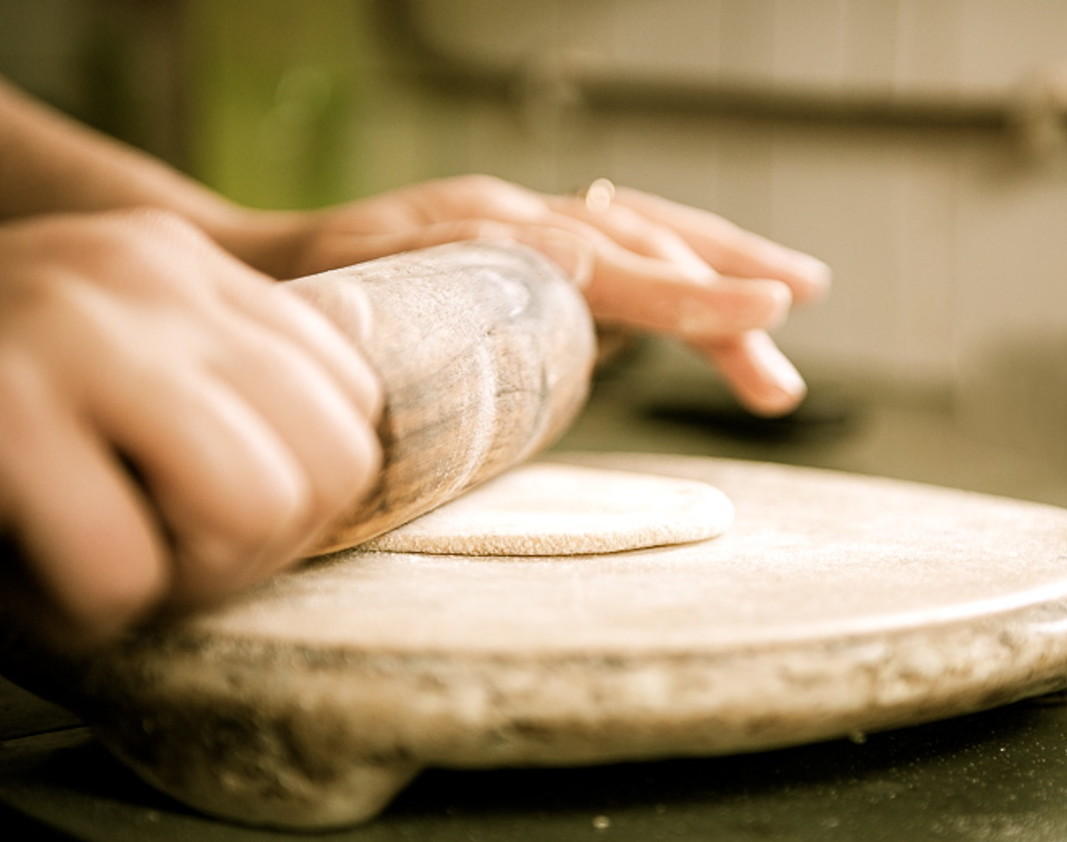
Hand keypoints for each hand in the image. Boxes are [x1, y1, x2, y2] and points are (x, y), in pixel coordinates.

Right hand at [0, 210, 381, 646]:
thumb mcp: (115, 369)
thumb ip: (216, 388)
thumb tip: (340, 462)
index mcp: (186, 265)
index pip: (351, 400)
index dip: (304, 494)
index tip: (217, 516)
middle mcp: (146, 276)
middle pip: (331, 461)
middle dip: (261, 549)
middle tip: (173, 562)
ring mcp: (73, 327)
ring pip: (257, 508)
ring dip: (188, 582)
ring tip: (114, 573)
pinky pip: (126, 571)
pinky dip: (86, 617)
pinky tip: (35, 591)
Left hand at [219, 175, 830, 415]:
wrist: (257, 266)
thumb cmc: (300, 300)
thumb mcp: (357, 308)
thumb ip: (449, 298)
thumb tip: (561, 281)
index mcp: (486, 231)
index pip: (612, 263)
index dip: (691, 295)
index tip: (767, 314)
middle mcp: (518, 218)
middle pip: (648, 244)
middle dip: (729, 298)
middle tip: (784, 383)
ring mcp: (524, 228)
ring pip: (644, 235)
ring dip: (721, 270)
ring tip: (794, 300)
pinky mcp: (524, 251)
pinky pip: (616, 251)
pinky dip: (673, 271)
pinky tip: (705, 294)